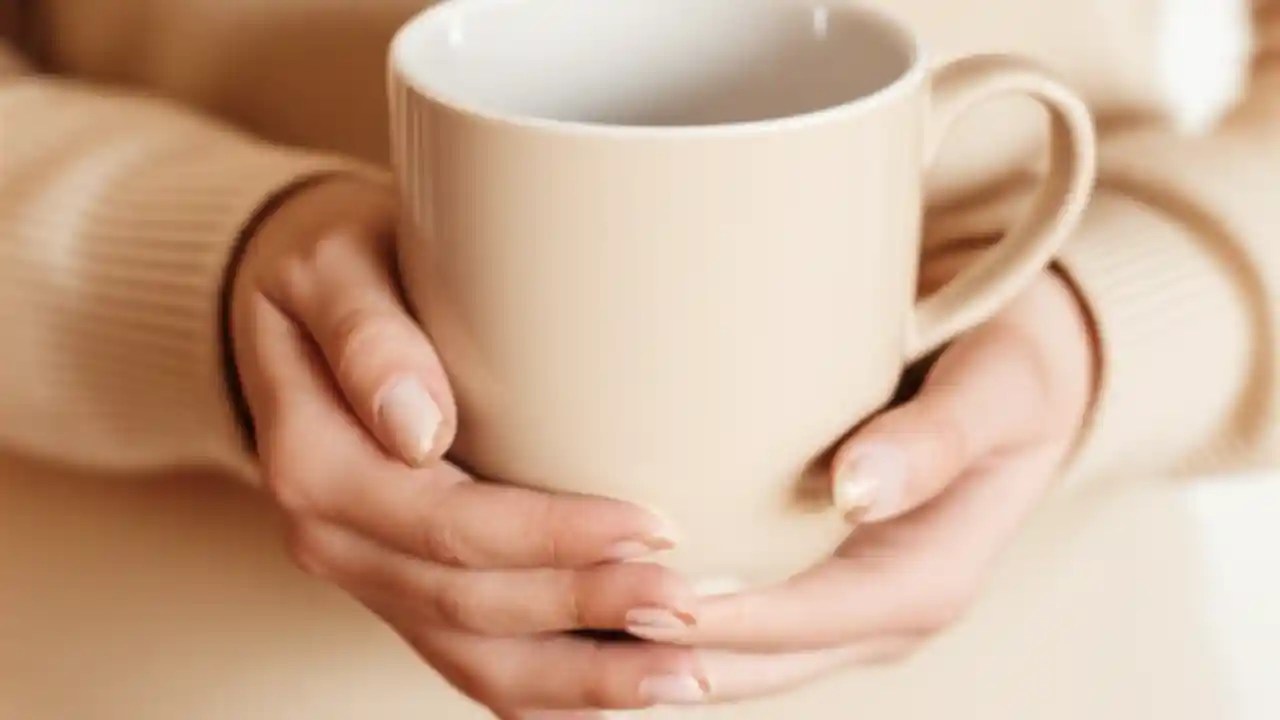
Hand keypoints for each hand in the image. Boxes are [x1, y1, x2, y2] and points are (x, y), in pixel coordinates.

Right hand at [230, 178, 706, 717]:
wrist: (306, 316)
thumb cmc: (338, 274)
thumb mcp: (335, 271)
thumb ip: (369, 339)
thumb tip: (416, 429)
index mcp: (317, 467)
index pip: (447, 525)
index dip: (551, 538)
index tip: (651, 526)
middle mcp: (336, 541)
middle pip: (472, 603)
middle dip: (587, 609)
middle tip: (689, 604)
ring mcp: (372, 577)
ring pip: (479, 660)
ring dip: (584, 677)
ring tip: (683, 673)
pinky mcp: (407, 592)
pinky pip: (477, 664)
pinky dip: (554, 688)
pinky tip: (628, 686)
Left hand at [625, 267, 1097, 703]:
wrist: (1028, 379)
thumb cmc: (1011, 372)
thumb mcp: (996, 390)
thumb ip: (935, 438)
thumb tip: (856, 491)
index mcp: (927, 580)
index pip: (810, 619)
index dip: (727, 620)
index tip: (643, 604)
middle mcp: (884, 610)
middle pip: (765, 659)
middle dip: (676, 650)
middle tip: (583, 616)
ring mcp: (850, 601)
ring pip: (748, 654)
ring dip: (670, 647)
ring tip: (579, 621)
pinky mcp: (822, 577)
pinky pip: (748, 617)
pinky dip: (686, 618)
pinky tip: (616, 593)